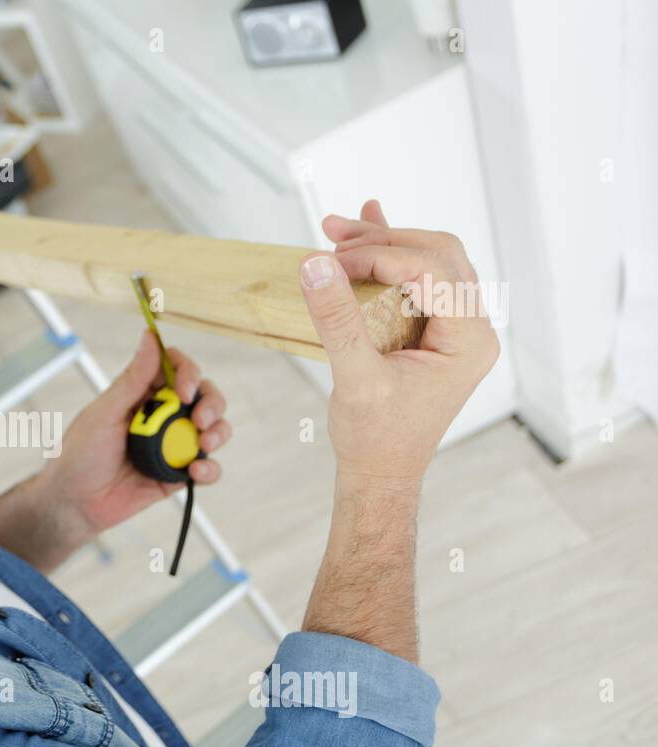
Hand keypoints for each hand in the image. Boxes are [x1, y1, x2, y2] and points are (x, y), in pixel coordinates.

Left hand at [38, 329, 230, 536]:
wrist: (74, 503)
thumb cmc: (79, 454)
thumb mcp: (105, 413)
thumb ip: (133, 378)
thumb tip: (151, 337)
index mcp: (142, 394)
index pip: (177, 368)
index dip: (188, 372)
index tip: (184, 390)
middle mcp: (162, 415)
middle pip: (204, 396)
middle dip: (211, 403)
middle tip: (200, 419)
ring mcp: (173, 445)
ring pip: (214, 428)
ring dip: (219, 432)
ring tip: (205, 443)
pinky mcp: (177, 474)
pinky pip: (208, 468)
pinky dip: (210, 468)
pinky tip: (195, 471)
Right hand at [299, 199, 499, 490]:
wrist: (380, 472)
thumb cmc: (374, 438)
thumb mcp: (354, 378)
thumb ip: (338, 320)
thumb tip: (316, 265)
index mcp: (468, 342)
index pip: (431, 270)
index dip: (380, 255)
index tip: (333, 261)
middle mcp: (473, 329)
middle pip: (436, 254)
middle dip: (382, 240)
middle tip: (332, 236)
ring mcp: (457, 328)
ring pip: (429, 259)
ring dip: (383, 244)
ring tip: (336, 234)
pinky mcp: (436, 330)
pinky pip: (420, 278)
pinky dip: (390, 257)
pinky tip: (366, 231)